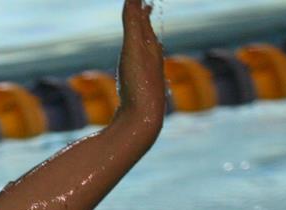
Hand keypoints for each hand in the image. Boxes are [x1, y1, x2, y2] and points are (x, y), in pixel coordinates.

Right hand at [113, 0, 165, 142]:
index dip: (144, 13)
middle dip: (147, 25)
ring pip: (147, 59)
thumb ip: (133, 22)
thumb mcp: (133, 48)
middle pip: (150, 39)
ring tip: (147, 41)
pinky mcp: (139, 98)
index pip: (146, 26)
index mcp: (151, 51)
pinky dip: (138, 70)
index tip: (146, 2)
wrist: (143, 122)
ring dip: (146, 46)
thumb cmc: (139, 84)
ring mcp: (147, 82)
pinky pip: (140, 78)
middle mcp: (152, 65)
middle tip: (147, 11)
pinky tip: (137, 77)